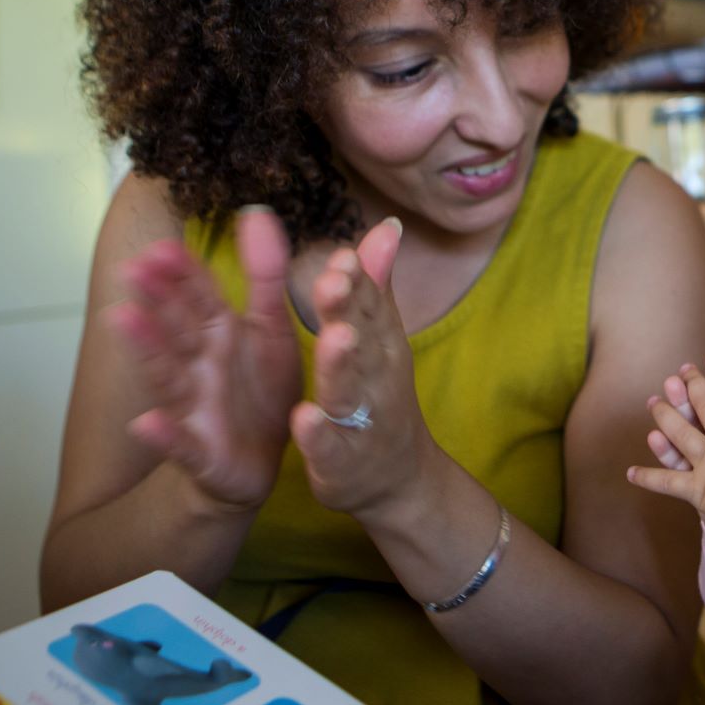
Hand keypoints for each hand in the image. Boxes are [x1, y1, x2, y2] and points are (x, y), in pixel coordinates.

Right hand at [113, 207, 301, 512]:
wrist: (262, 464)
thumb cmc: (260, 391)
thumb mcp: (271, 328)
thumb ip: (265, 275)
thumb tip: (254, 211)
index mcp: (218, 334)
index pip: (196, 297)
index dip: (181, 273)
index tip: (163, 246)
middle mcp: (199, 366)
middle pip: (175, 329)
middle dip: (155, 301)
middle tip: (132, 269)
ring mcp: (195, 409)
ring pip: (168, 376)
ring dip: (145, 350)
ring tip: (121, 321)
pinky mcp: (203, 454)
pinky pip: (183, 445)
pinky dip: (164, 435)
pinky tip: (145, 424)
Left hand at [288, 218, 438, 522]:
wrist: (400, 478)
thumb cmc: (381, 394)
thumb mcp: (381, 338)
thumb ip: (376, 285)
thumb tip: (388, 225)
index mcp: (380, 343)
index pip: (368, 305)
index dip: (356, 281)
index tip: (341, 255)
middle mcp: (375, 377)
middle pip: (360, 340)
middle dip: (347, 312)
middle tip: (333, 282)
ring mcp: (359, 420)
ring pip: (348, 390)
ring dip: (340, 365)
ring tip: (333, 339)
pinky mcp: (341, 461)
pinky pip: (329, 447)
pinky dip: (319, 435)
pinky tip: (304, 418)